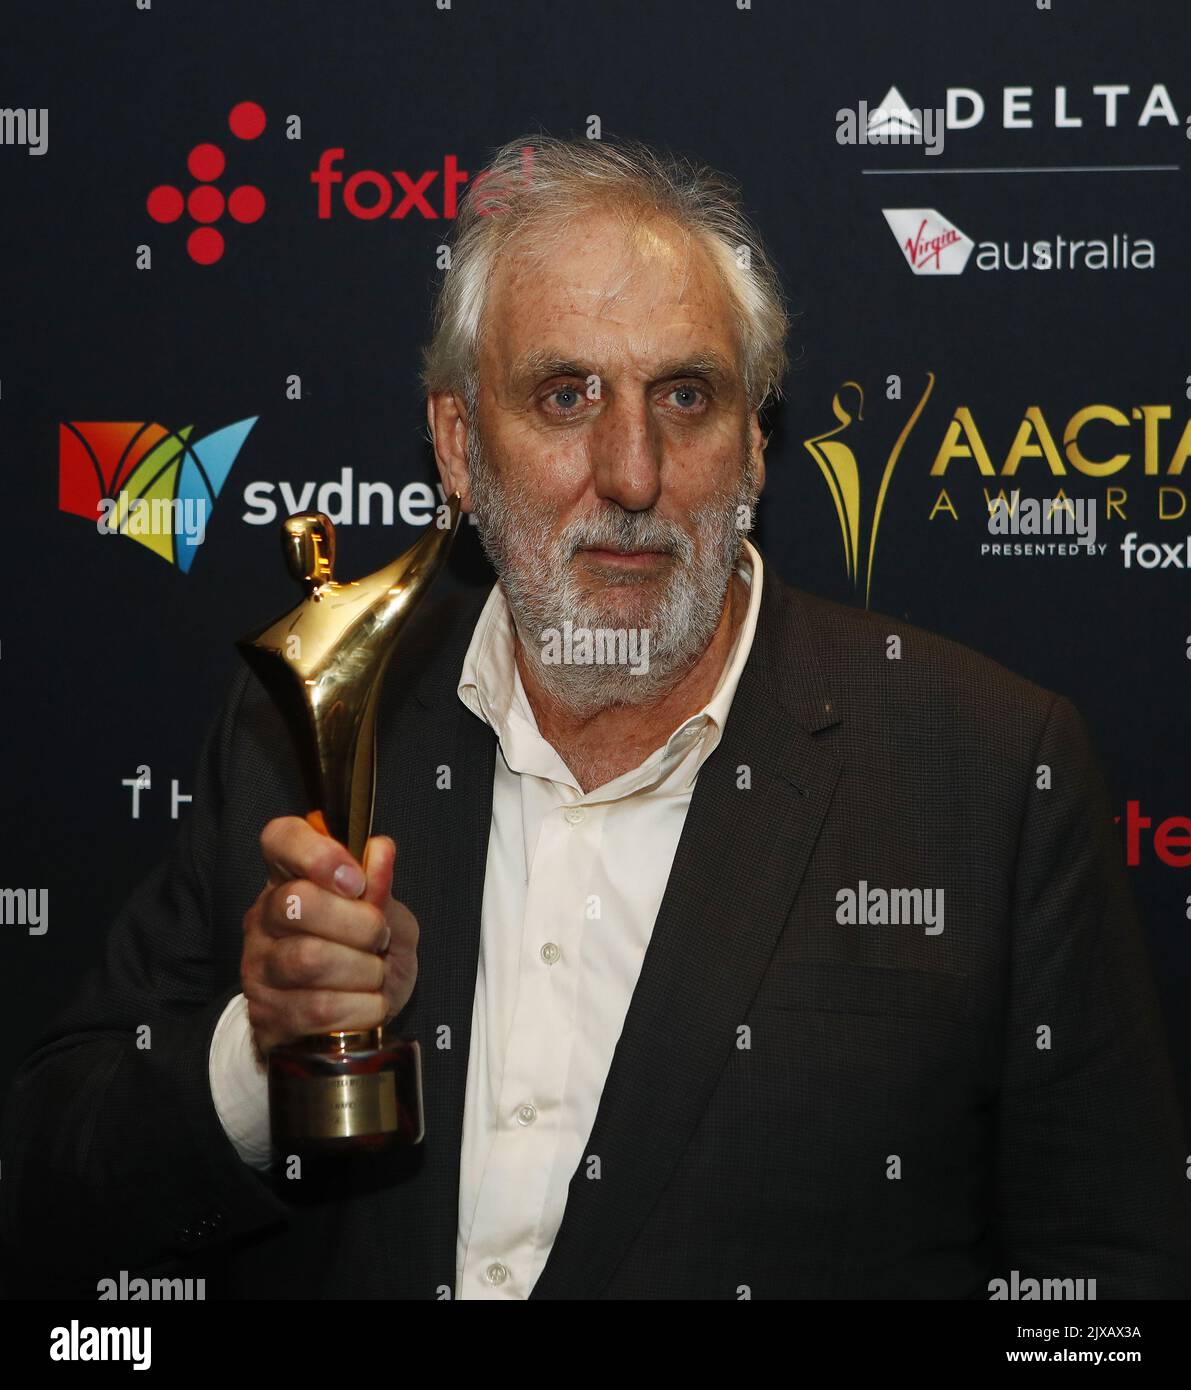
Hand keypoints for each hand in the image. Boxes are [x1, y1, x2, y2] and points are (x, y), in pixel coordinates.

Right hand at [240, 816, 419, 1058]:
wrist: (348, 1027)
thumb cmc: (365, 957)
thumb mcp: (387, 919)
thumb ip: (382, 888)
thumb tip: (381, 850)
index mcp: (293, 878)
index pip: (281, 838)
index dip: (318, 852)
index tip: (355, 880)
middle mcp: (266, 916)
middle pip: (298, 903)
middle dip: (359, 925)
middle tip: (378, 939)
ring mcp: (259, 965)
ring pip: (309, 959)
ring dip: (363, 971)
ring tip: (374, 976)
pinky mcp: (265, 1012)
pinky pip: (317, 1008)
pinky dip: (359, 1008)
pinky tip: (367, 1005)